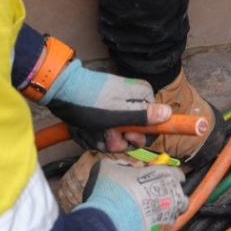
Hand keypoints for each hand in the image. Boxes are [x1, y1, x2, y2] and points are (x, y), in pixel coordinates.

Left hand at [44, 60, 170, 150]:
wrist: (61, 91)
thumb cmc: (88, 102)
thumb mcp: (116, 114)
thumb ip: (143, 116)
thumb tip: (169, 113)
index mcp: (141, 96)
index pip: (152, 127)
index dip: (139, 137)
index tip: (127, 137)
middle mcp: (132, 101)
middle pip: (133, 134)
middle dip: (116, 139)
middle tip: (104, 132)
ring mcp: (118, 107)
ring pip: (117, 135)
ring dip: (102, 138)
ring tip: (91, 129)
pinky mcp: (105, 112)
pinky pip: (105, 131)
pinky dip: (95, 134)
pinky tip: (86, 129)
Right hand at [76, 157, 187, 230]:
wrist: (111, 221)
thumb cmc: (113, 189)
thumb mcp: (109, 167)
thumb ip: (120, 165)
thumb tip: (124, 167)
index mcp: (165, 175)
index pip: (177, 173)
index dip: (167, 175)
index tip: (157, 178)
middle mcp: (173, 195)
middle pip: (179, 195)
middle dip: (169, 195)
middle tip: (150, 196)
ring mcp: (169, 217)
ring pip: (173, 214)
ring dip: (164, 212)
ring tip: (147, 213)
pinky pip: (161, 229)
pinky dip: (154, 227)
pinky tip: (141, 226)